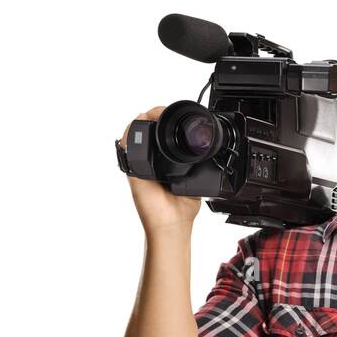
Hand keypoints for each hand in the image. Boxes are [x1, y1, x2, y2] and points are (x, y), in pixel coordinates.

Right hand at [119, 106, 202, 236]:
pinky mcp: (133, 170)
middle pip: (146, 134)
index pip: (159, 139)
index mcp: (162, 164)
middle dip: (152, 119)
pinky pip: (127, 147)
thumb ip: (197, 167)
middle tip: (160, 113)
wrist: (172, 224)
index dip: (163, 124)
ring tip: (151, 115)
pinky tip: (139, 122)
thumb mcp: (195, 181)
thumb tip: (208, 154)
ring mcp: (139, 166)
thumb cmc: (181, 209)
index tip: (173, 117)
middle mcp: (149, 163)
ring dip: (141, 122)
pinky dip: (131, 133)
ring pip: (134, 136)